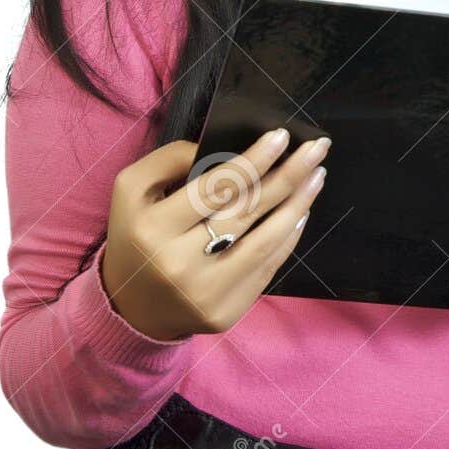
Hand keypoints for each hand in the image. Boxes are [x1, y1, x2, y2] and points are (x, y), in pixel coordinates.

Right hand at [100, 128, 329, 339]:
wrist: (131, 308)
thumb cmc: (136, 237)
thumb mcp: (131, 191)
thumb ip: (169, 161)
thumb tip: (222, 149)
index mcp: (153, 229)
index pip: (215, 187)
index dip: (253, 160)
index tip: (283, 136)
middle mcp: (180, 264)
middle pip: (246, 211)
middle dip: (287, 176)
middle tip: (316, 149)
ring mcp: (207, 293)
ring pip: (265, 242)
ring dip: (298, 205)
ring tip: (318, 176)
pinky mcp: (226, 312)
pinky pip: (266, 267)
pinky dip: (288, 237)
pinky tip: (301, 212)